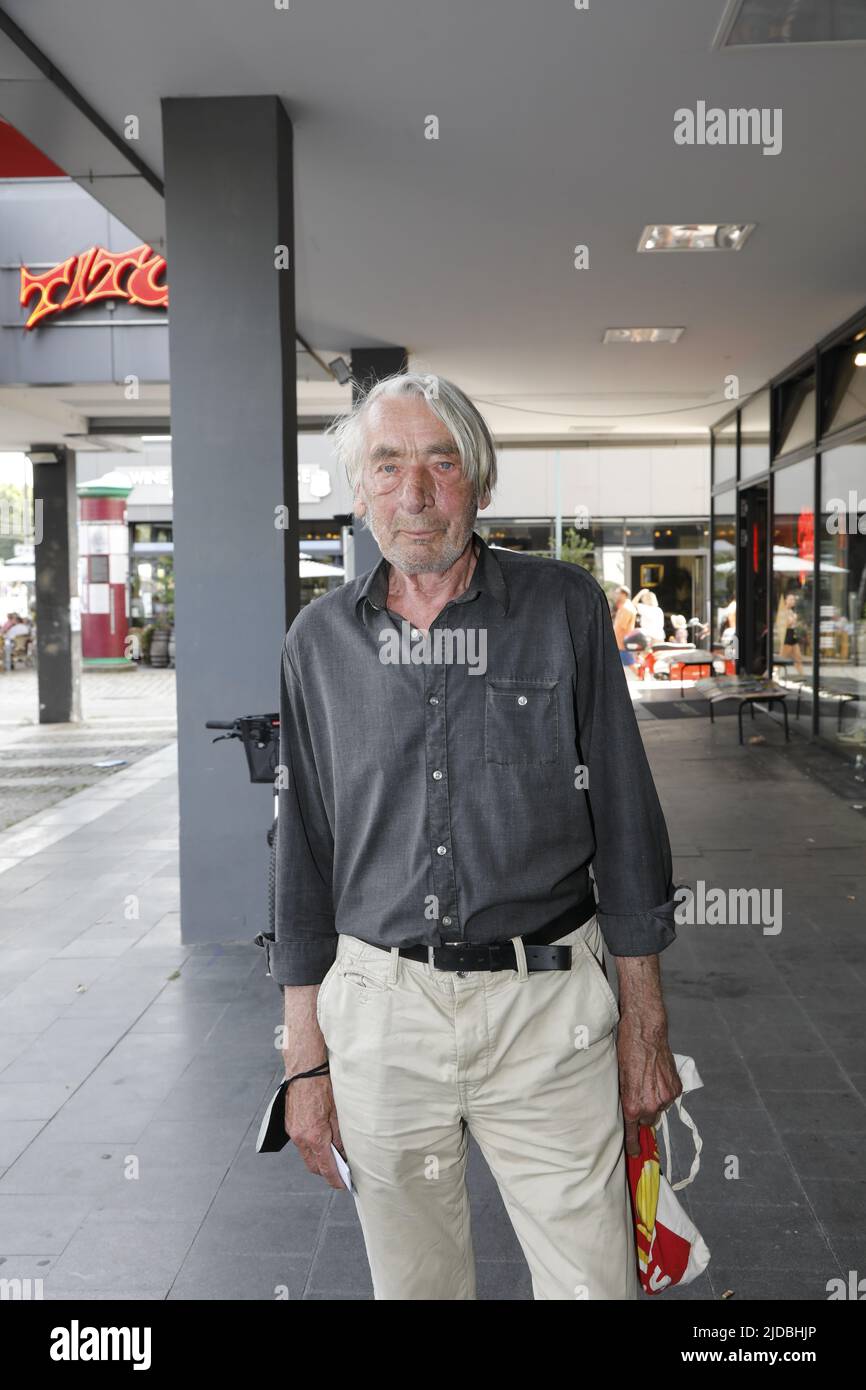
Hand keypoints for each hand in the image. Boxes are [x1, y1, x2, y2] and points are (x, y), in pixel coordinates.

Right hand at [284, 1072, 347, 1189]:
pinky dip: (311, 1146)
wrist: (304, 1069)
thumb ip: (341, 1136)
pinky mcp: (289, 1124)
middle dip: (326, 1172)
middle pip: (314, 1166)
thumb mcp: (339, 1112)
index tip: (344, 1185)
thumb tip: (346, 1154)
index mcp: (315, 1136)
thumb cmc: (323, 1086)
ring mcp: (293, 1132)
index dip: (336, 1180)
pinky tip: (321, 1139)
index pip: (326, 1168)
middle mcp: (301, 1138)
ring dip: (318, 1158)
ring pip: (306, 1155)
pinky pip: (300, 1143)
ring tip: (333, 1155)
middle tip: (341, 1172)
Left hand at [616, 1011, 681, 1156]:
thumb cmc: (626, 1052)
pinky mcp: (676, 1089)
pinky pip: (670, 1098)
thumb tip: (627, 1112)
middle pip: (647, 1121)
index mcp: (632, 1105)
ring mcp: (666, 1098)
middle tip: (639, 1096)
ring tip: (648, 1081)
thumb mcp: (618, 1079)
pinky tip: (658, 1077)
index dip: (633, 1145)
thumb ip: (625, 1099)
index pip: (632, 1133)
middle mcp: (650, 1106)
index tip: (634, 1153)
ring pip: (659, 1109)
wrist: (645, 1033)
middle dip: (643, 1113)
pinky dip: (665, 1091)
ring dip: (655, 1101)